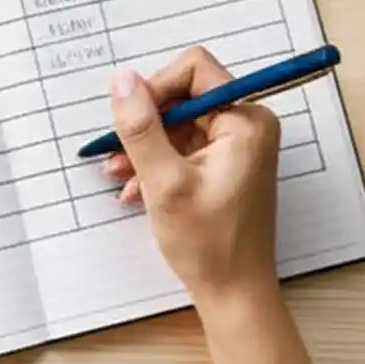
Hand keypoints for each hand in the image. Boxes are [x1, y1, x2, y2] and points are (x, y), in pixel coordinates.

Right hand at [103, 47, 281, 308]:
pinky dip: (156, 163)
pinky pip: (182, 147)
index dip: (155, 88)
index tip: (130, 119)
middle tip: (118, 154)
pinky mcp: (224, 165)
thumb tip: (122, 80)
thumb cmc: (209, 244)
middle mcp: (246, 126)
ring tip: (121, 176)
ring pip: (177, 124)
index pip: (194, 69)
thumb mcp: (164, 182)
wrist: (233, 293)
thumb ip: (140, 127)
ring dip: (145, 147)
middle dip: (146, 124)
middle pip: (182, 96)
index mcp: (245, 121)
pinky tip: (137, 189)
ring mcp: (236, 146)